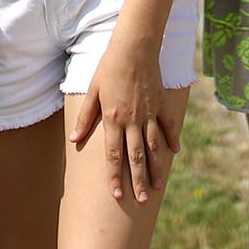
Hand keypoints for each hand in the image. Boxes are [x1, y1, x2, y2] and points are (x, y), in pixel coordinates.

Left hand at [69, 39, 181, 202]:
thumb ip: (85, 117)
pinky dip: (172, 140)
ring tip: (158, 186)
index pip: (114, 156)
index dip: (115, 177)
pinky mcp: (161, 104)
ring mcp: (149, 114)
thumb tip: (74, 139)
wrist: (135, 47)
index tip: (116, 195)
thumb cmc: (109, 67)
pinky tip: (174, 153)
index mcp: (113, 120)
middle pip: (136, 158)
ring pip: (154, 147)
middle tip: (142, 201)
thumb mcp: (92, 92)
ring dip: (156, 168)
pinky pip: (168, 125)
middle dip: (138, 182)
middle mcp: (132, 121)